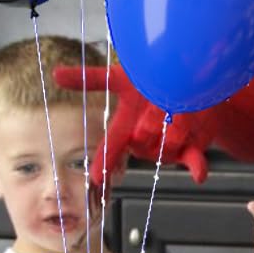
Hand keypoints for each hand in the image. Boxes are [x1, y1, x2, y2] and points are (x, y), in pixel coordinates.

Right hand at [53, 64, 213, 181]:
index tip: (95, 178)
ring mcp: (169, 144)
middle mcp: (147, 139)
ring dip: (178, 126)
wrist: (191, 81)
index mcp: (128, 124)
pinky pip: (193, 161)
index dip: (104, 161)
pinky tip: (198, 175)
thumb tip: (54, 74)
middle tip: (163, 103)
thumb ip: (91, 79)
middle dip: (154, 123)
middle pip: (144, 142)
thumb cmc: (154, 78)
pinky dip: (197, 167)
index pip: (112, 144)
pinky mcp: (192, 146)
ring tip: (183, 107)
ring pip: (168, 147)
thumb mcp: (122, 76)